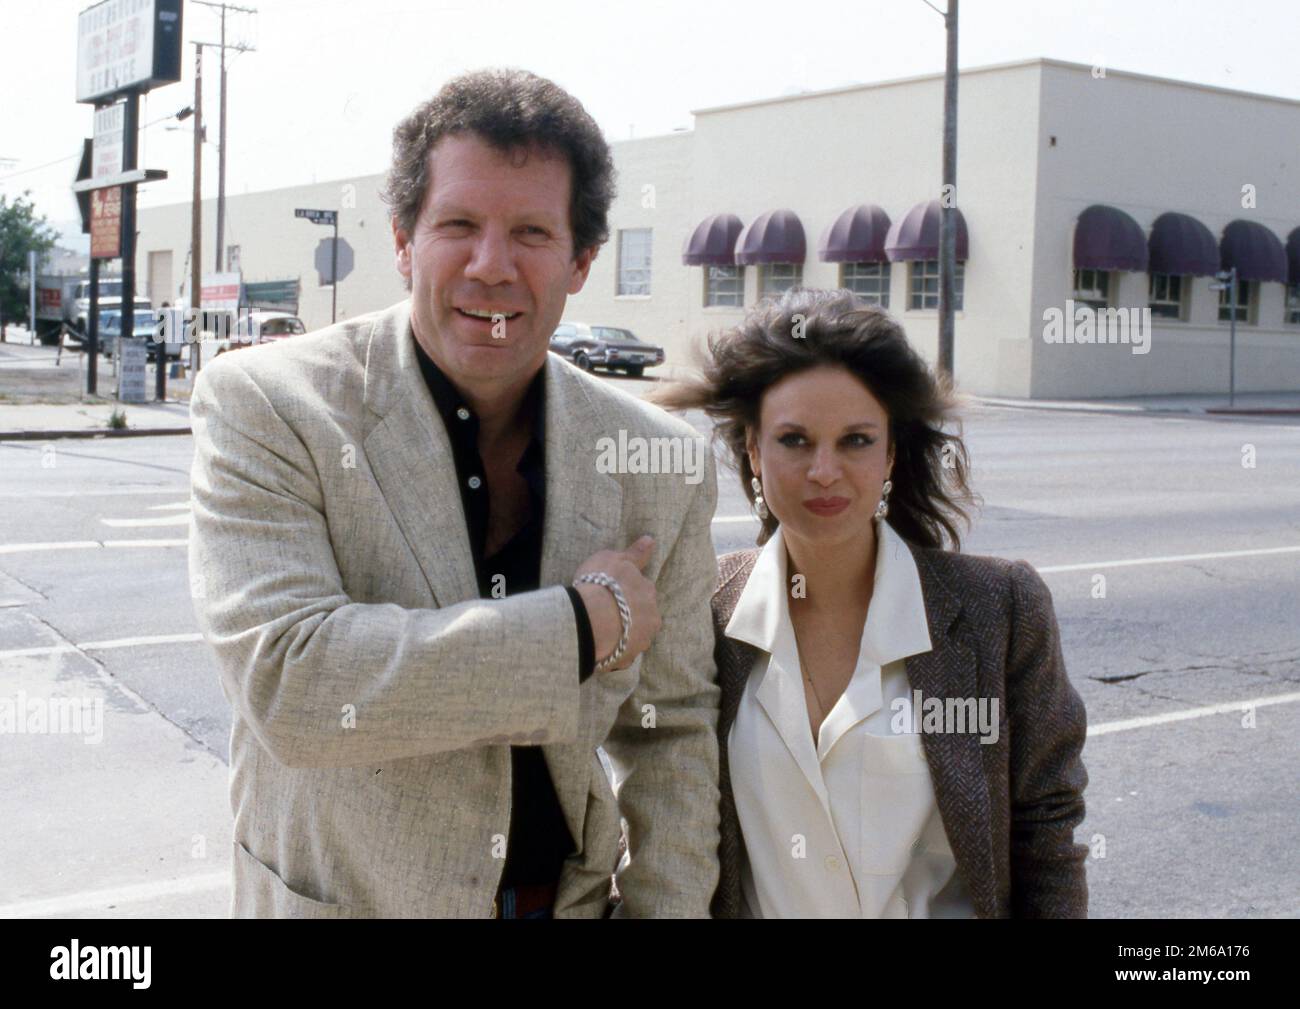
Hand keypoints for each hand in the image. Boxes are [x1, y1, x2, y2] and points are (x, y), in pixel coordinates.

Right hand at [574, 535, 660, 671]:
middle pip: (643, 614)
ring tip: (603, 630)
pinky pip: (621, 654)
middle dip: (631, 613)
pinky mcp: (626, 660)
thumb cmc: (601, 584)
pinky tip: (601, 645)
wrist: (590, 619)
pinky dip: (614, 650)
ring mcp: (640, 641)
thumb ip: (634, 553)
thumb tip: (650, 541)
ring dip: (624, 633)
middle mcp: (651, 618)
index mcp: (649, 592)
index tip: (616, 591)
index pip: (644, 590)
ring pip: (635, 635)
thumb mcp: (615, 559)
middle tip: (609, 610)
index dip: (630, 590)